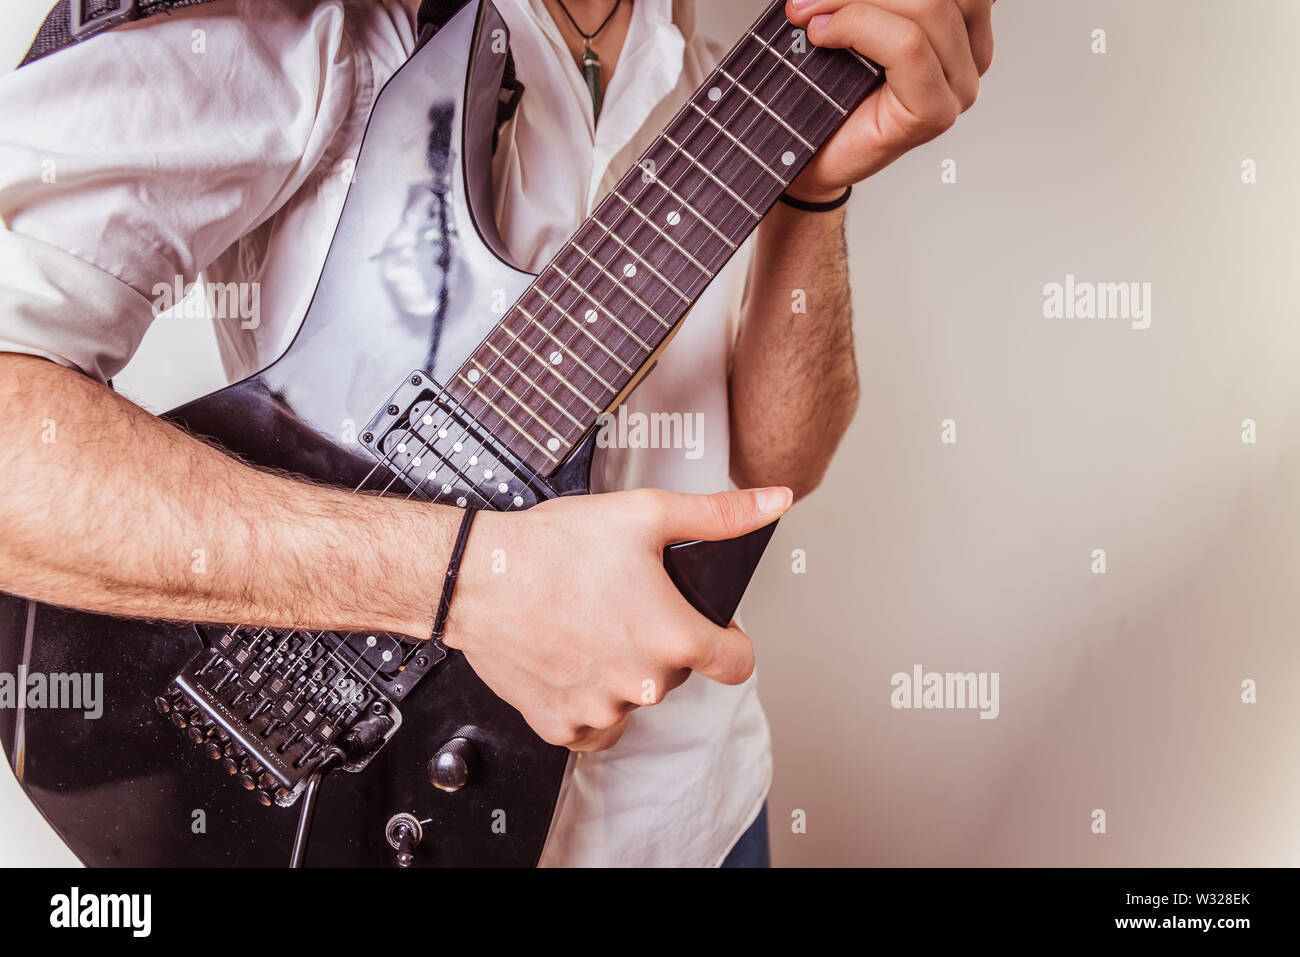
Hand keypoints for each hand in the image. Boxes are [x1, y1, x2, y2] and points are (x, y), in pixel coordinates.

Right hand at [444, 486, 792, 750]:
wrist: (475, 575)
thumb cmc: (554, 546)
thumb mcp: (647, 513)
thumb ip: (719, 515)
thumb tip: (774, 502)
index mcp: (673, 638)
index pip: (736, 664)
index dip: (727, 641)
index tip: (707, 630)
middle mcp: (641, 683)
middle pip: (677, 674)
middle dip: (660, 644)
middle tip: (623, 605)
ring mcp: (599, 710)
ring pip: (633, 700)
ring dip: (621, 673)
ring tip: (590, 627)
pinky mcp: (559, 725)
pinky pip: (592, 726)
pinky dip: (586, 700)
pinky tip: (570, 658)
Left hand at [783, 0, 995, 201]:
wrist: (813, 159)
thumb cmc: (830, 96)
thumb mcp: (858, 23)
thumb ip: (872, 1)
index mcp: (963, 25)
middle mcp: (971, 55)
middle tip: (804, 1)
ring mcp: (959, 88)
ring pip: (927, 7)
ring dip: (852, 2)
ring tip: (808, 16)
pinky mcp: (936, 113)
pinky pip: (908, 45)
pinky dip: (857, 28)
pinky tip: (822, 35)